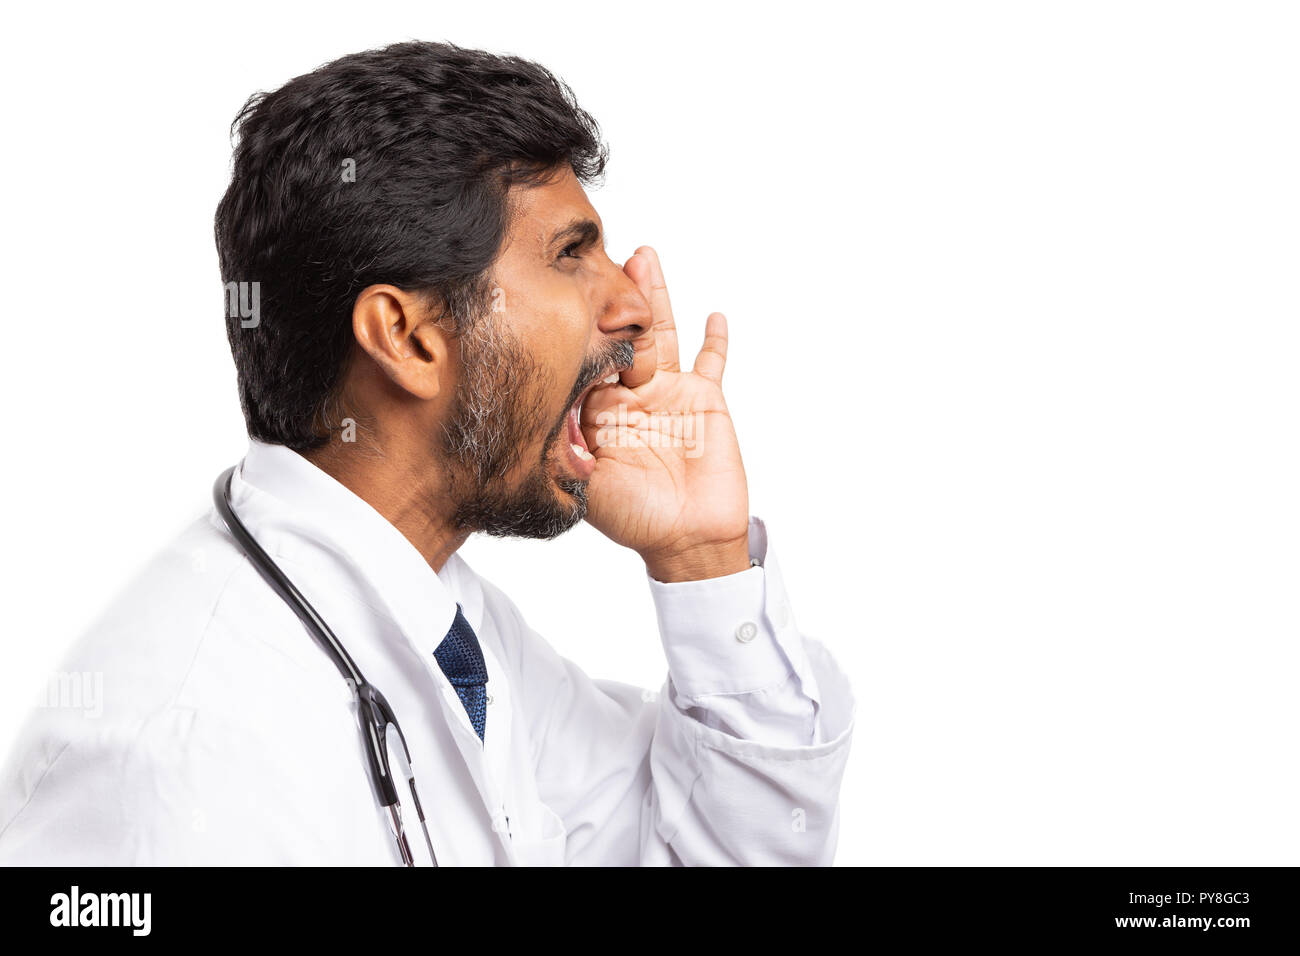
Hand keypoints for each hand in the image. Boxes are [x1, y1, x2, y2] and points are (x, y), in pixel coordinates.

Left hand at [580, 247, 750, 581]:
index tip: (565, 292)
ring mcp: (670, 395)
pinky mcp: (706, 400)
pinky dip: (716, 340)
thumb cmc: (635, 519)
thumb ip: (569, 445)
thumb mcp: (587, 480)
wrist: (686, 540)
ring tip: (644, 257)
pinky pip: (712, 363)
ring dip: (655, 297)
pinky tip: (715, 316)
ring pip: (662, 335)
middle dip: (614, 298)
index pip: (587, 359)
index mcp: (599, 413)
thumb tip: (546, 408)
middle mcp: (632, 397)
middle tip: (601, 256)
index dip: (580, 329)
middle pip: (623, 335)